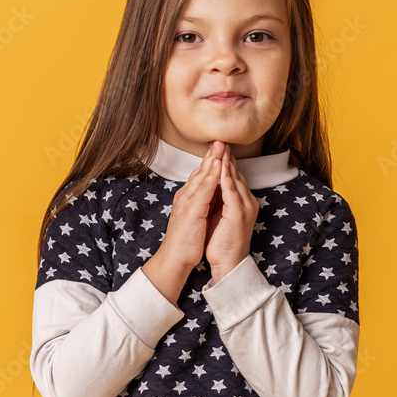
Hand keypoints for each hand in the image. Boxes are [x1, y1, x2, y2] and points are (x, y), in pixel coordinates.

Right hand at [142, 140, 224, 303]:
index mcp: (189, 196)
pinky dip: (211, 176)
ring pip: (201, 175)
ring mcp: (187, 200)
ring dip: (212, 159)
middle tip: (221, 138)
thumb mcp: (197, 215)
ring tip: (220, 145)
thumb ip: (203, 202)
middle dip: (212, 153)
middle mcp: (186, 194)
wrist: (175, 257)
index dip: (211, 160)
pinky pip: (203, 189)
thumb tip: (213, 192)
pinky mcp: (191, 209)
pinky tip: (218, 166)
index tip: (221, 147)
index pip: (202, 174)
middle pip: (201, 170)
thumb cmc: (187, 239)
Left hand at [205, 143, 259, 283]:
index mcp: (239, 201)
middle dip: (226, 156)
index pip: (232, 176)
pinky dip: (226, 177)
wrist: (226, 263)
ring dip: (227, 162)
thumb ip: (220, 199)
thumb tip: (216, 185)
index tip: (218, 146)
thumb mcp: (219, 215)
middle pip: (235, 173)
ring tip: (221, 147)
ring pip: (234, 178)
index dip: (224, 161)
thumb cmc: (220, 242)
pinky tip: (222, 166)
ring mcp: (243, 206)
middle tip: (221, 139)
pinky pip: (232, 191)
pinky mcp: (238, 213)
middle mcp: (245, 201)